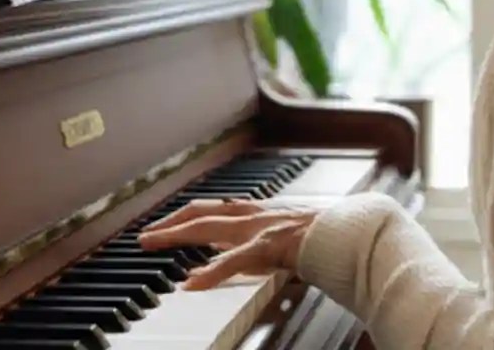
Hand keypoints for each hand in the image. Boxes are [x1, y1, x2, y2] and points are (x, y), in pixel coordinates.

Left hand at [137, 198, 319, 290]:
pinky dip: (210, 272)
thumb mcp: (286, 234)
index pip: (212, 209)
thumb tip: (243, 253)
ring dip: (176, 234)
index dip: (184, 215)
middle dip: (169, 222)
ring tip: (152, 243)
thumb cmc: (324, 237)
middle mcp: (253, 215)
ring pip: (208, 226)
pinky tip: (192, 284)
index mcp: (257, 213)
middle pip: (201, 212)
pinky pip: (233, 260)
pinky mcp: (268, 246)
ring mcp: (258, 228)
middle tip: (144, 235)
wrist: (349, 232)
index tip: (162, 224)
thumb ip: (262, 241)